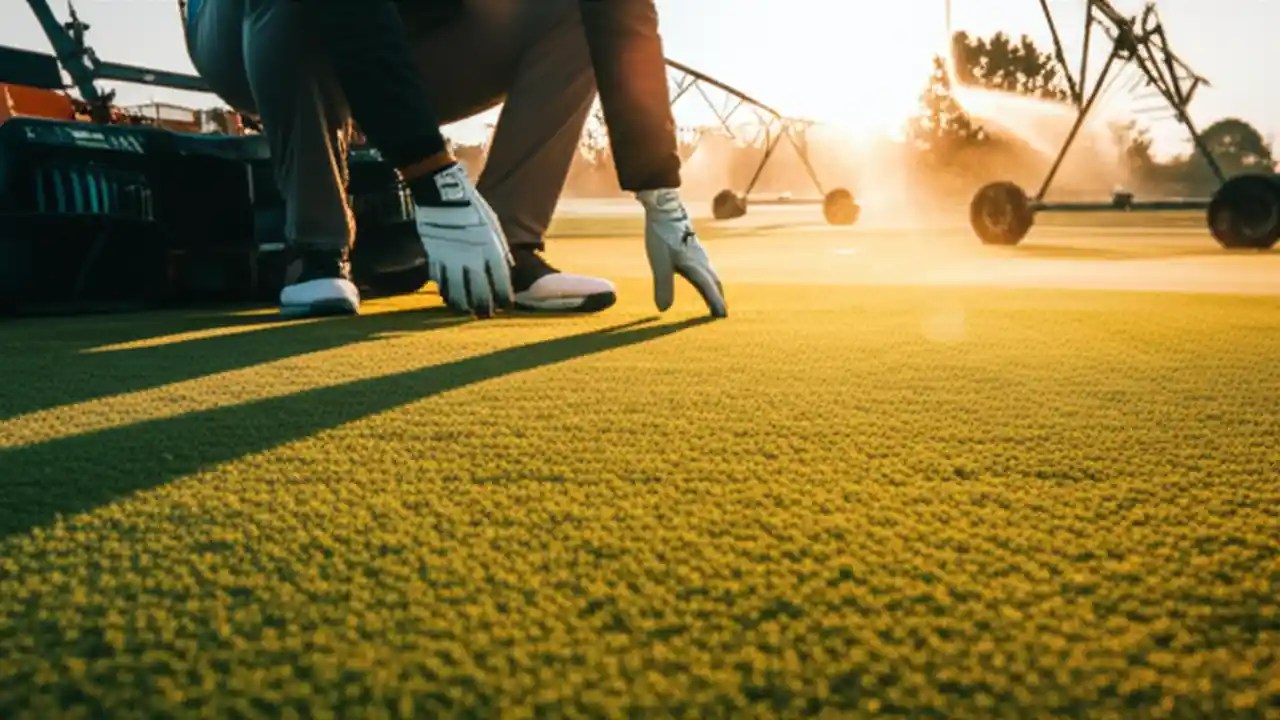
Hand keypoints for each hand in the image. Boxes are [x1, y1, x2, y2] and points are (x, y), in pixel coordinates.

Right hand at [414, 165, 513, 317]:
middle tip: (486, 315)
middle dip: (485, 306)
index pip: (501, 281)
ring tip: (467, 312)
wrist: (443, 195)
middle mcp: (473, 258)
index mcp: (491, 250)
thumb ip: (501, 250)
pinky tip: (449, 300)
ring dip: (464, 305)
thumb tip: (509, 269)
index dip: (504, 297)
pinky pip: (441, 281)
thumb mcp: (494, 227)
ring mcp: (452, 259)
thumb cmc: (473, 209)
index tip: (507, 307)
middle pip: (480, 291)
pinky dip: (446, 293)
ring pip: (459, 291)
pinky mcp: (435, 258)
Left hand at [637, 189, 727, 317]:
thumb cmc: (662, 235)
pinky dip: (708, 279)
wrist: (665, 208)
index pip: (709, 289)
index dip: (716, 304)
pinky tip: (701, 278)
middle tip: (722, 314)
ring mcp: (699, 254)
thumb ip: (663, 286)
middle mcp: (702, 262)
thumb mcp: (660, 263)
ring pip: (712, 275)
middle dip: (718, 299)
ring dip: (715, 289)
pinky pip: (706, 268)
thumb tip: (663, 310)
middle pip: (714, 284)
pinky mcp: (694, 248)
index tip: (722, 317)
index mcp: (696, 267)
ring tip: (715, 300)